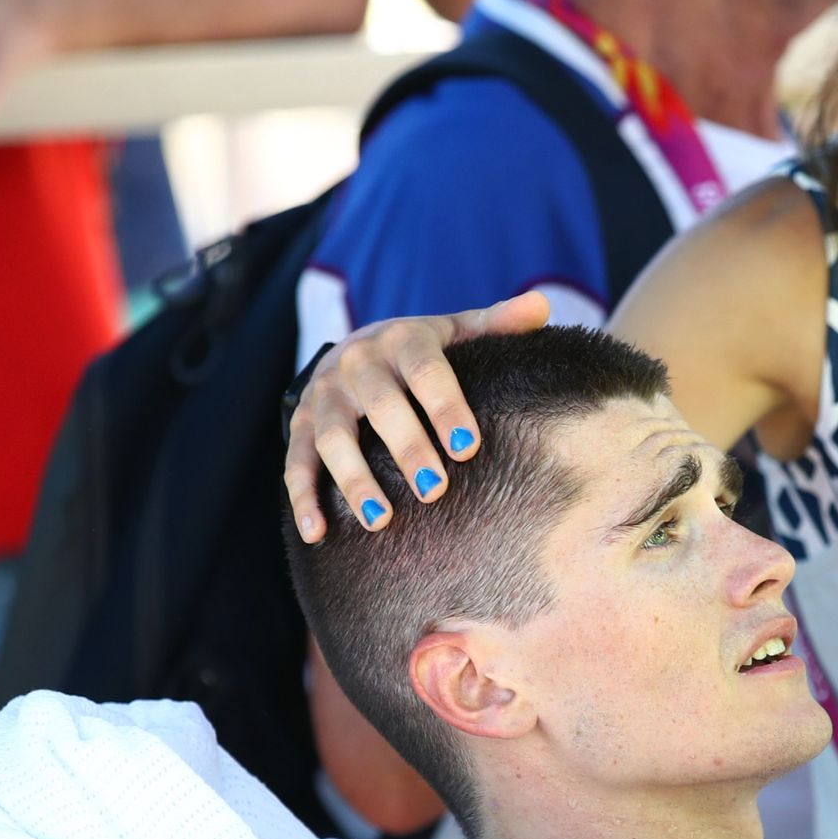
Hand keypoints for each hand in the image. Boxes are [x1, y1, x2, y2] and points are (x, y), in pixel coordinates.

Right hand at [283, 291, 550, 541]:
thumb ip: (496, 324)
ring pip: (333, 438)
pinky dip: (303, 498)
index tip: (468, 447)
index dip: (445, 406)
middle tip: (434, 490)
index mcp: (401, 340)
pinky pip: (296, 463)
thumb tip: (542, 305)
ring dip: (353, 479)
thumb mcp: (456, 332)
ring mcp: (324, 396)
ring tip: (380, 521)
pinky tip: (317, 533)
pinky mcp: (299, 427)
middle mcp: (357, 364)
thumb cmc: (422, 353)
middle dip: (406, 447)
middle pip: (380, 406)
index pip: (425, 370)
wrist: (355, 351)